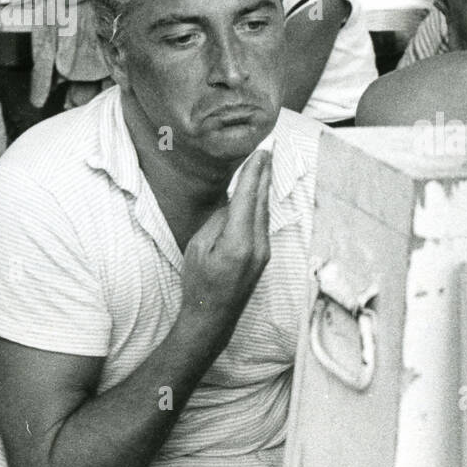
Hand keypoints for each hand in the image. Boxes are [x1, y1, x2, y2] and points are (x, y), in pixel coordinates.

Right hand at [181, 149, 271, 337]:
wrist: (213, 316)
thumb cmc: (199, 283)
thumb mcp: (199, 247)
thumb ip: (218, 222)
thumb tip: (234, 204)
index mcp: (238, 242)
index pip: (248, 198)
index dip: (254, 173)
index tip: (260, 152)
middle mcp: (257, 245)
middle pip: (261, 201)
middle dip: (264, 174)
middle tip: (268, 150)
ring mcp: (264, 251)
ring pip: (264, 211)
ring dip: (263, 188)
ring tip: (265, 165)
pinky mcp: (264, 255)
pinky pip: (263, 223)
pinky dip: (260, 204)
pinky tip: (259, 193)